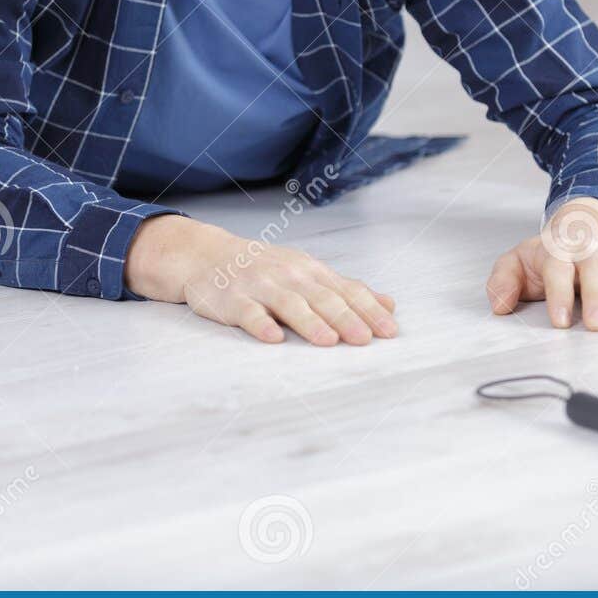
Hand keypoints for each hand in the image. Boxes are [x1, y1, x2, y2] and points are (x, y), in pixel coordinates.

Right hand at [124, 215, 398, 344]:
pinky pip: (248, 312)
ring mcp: (259, 286)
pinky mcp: (232, 299)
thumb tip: (389, 304)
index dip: (368, 310)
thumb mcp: (308, 273)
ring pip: (288, 304)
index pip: (345, 290)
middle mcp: (288, 275)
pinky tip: (273, 337)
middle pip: (321, 297)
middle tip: (365, 339)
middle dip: (345, 317)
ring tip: (328, 340)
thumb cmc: (266, 270)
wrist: (208, 256)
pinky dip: (261, 324)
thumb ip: (346, 290)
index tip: (389, 331)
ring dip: (309, 322)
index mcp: (310, 271)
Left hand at [485, 197, 597, 329]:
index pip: (558, 269)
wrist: (576, 234)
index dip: (559, 294)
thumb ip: (503, 281)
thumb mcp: (515, 263)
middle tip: (596, 325)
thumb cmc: (544, 259)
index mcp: (558, 253)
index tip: (560, 322)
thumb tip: (500, 307)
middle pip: (596, 271)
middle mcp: (589, 256)